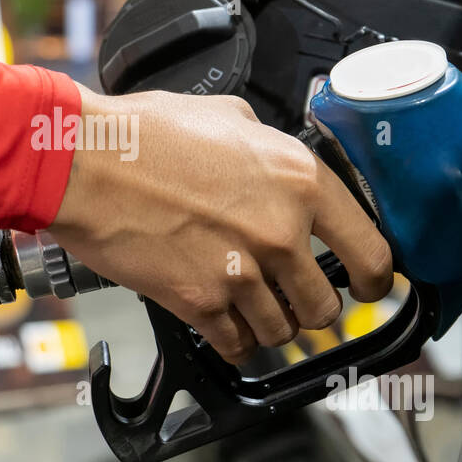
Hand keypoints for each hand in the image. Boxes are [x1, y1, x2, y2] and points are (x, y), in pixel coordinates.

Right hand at [48, 85, 392, 364]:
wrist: (84, 162)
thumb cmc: (143, 134)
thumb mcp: (228, 117)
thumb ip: (269, 147)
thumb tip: (279, 166)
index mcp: (300, 181)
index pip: (371, 250)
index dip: (377, 279)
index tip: (370, 287)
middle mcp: (281, 231)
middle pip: (326, 304)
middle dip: (312, 306)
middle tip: (295, 298)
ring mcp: (241, 272)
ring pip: (282, 331)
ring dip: (270, 325)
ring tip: (250, 308)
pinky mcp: (200, 302)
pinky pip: (237, 345)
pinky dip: (235, 343)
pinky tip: (224, 326)